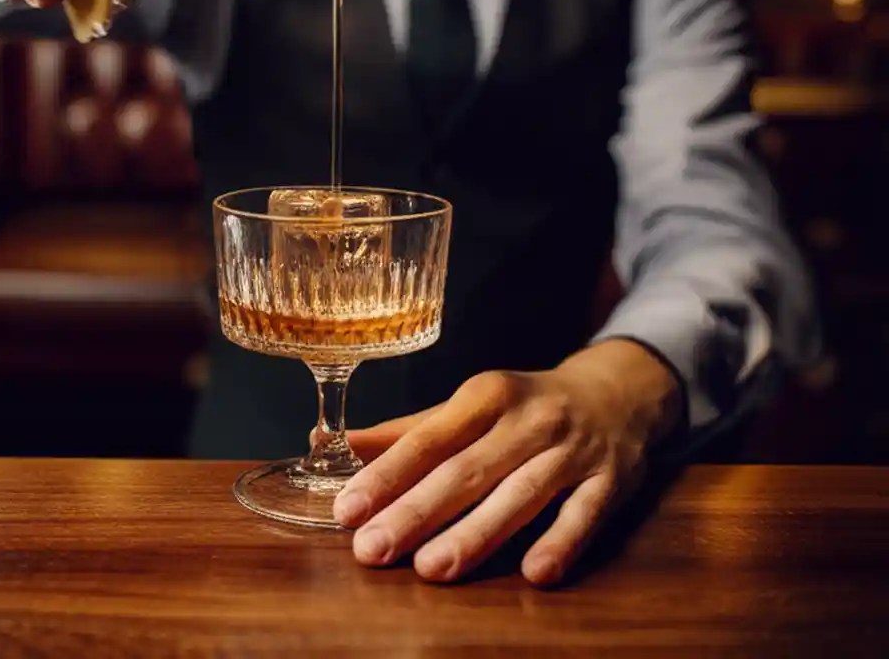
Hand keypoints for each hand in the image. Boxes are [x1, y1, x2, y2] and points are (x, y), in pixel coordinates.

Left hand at [331, 339, 681, 585]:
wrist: (619, 392)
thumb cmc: (525, 408)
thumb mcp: (471, 407)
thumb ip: (410, 432)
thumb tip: (342, 445)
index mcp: (486, 395)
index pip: (428, 440)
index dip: (386, 475)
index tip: (348, 510)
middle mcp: (528, 419)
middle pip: (466, 472)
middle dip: (415, 513)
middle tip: (372, 550)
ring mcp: (572, 450)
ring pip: (520, 495)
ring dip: (475, 534)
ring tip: (432, 569)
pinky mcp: (611, 480)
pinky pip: (585, 514)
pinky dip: (562, 542)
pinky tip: (535, 572)